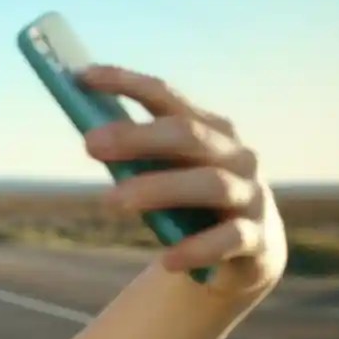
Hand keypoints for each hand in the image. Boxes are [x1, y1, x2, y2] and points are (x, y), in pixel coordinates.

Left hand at [79, 65, 287, 302]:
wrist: (247, 253)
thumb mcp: (163, 175)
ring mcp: (250, 195)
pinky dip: (197, 248)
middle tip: (89, 143)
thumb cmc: (189, 204)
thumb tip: (90, 138)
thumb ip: (134, 157)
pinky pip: (228, 240)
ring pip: (210, 183)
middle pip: (188, 135)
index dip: (126, 83)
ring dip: (158, 188)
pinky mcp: (257, 238)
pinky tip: (165, 261)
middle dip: (137, 136)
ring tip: (110, 200)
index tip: (82, 77)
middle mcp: (235, 155)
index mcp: (208, 130)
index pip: (166, 98)